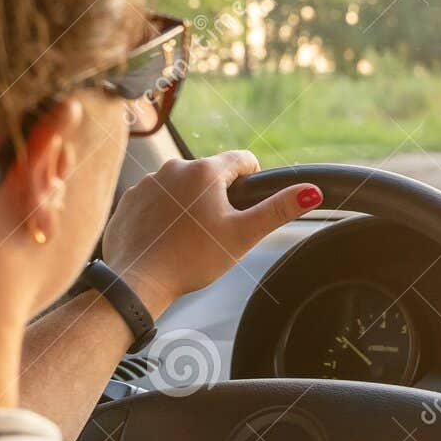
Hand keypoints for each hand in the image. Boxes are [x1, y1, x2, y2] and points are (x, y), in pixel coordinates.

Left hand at [100, 151, 320, 314]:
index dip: (253, 179)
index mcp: (205, 171)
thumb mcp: (243, 235)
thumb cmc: (192, 259)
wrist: (138, 281)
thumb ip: (278, 210)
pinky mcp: (129, 200)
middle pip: (209, 175)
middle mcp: (173, 168)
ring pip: (181, 188)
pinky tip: (166, 239)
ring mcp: (147, 183)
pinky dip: (164, 216)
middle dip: (218, 197)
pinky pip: (155, 201)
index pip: (242, 159)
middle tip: (217, 231)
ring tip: (190, 238)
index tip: (247, 204)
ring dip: (189, 205)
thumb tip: (311, 191)